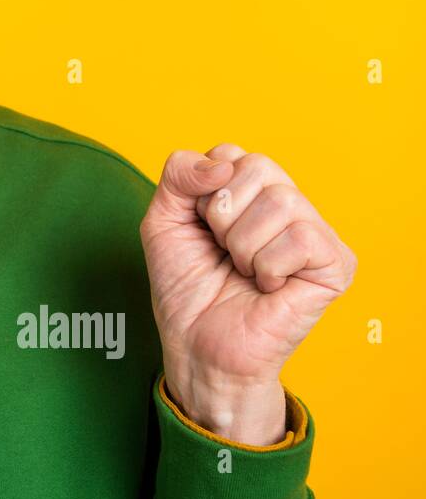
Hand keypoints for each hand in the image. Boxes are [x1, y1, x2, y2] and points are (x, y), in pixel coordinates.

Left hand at [139, 145, 355, 443]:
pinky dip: (268, 266)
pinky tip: (267, 287)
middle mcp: (287, 205)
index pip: (229, 153)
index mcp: (251, 191)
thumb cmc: (185, 286)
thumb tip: (223, 164)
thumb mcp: (163, 220)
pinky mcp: (335, 264)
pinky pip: (300, 237)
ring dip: (243, 245)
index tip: (201, 229)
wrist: (197, 344)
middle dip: (222, 215)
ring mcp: (315, 233)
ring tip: (244, 272)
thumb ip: (179, 174)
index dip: (200, 193)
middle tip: (223, 252)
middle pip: (258, 166)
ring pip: (280, 201)